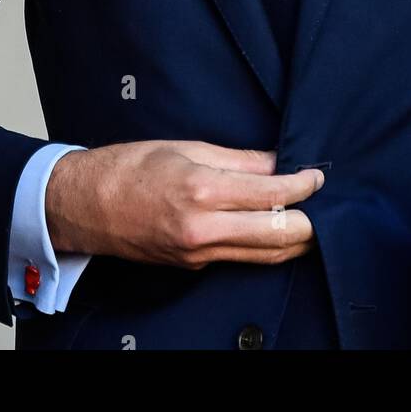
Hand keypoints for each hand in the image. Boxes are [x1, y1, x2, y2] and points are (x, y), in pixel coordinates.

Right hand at [45, 140, 323, 268]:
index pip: (273, 194)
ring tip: (312, 217)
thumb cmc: (130, 168)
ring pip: (266, 255)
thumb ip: (239, 159)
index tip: (317, 175)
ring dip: (296, 239)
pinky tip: (278, 229)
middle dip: (311, 220)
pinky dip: (267, 246)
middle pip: (279, 234)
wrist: (85, 205)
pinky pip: (242, 258)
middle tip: (325, 200)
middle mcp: (203, 228)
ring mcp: (199, 252)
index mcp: (202, 190)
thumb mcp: (186, 147)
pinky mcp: (194, 265)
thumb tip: (278, 162)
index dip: (304, 184)